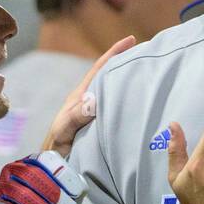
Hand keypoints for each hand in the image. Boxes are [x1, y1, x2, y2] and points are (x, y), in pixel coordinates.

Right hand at [0, 151, 85, 203]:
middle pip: (32, 175)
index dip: (63, 174)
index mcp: (33, 161)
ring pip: (21, 193)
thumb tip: (81, 188)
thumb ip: (73, 186)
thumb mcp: (64, 191)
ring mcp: (3, 184)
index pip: (46, 159)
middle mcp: (15, 168)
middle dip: (55, 194)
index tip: (77, 192)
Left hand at [42, 36, 136, 157]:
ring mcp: (96, 111)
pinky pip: (118, 107)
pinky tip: (141, 104)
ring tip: (149, 75)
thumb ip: (75, 116)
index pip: (100, 69)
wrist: (54, 163)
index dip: (114, 53)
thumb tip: (93, 100)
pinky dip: (130, 101)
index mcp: (82, 95)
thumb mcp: (63, 129)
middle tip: (148, 55)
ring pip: (115, 91)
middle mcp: (91, 99)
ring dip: (130, 82)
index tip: (131, 40)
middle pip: (110, 75)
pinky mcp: (102, 123)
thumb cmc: (56, 145)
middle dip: (126, 63)